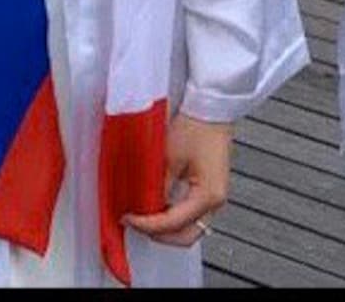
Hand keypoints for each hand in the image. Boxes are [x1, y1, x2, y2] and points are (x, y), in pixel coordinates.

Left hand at [123, 114, 231, 246]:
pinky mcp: (210, 190)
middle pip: (186, 235)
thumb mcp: (169, 157)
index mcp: (207, 196)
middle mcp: (215, 202)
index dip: (147, 224)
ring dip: (167, 227)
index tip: (129, 218)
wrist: (211, 109)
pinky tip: (158, 207)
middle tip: (135, 224)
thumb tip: (143, 203)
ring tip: (144, 216)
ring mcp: (215, 198)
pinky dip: (174, 216)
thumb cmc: (195, 126)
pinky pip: (191, 213)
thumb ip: (157, 185)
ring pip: (190, 227)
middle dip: (159, 235)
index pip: (172, 222)